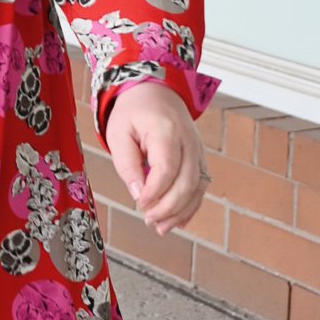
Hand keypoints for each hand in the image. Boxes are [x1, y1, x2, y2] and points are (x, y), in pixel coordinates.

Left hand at [105, 83, 206, 234]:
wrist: (156, 91)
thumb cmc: (134, 111)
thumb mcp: (118, 132)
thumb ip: (126, 164)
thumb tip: (137, 192)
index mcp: (167, 130)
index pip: (167, 168)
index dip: (155, 191)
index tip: (140, 202)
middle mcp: (188, 141)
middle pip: (187, 181)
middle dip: (169, 206)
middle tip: (149, 220)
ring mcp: (197, 150)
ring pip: (197, 187)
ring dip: (181, 211)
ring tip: (161, 227)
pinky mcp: (199, 158)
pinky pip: (200, 185)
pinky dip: (191, 205)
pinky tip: (178, 220)